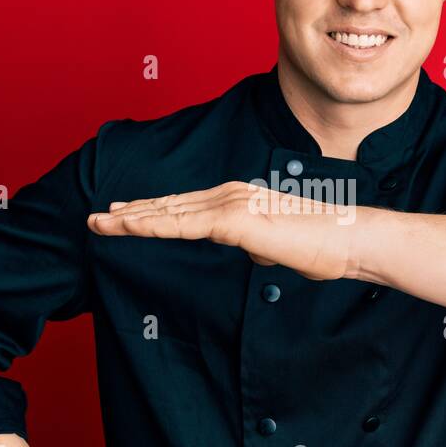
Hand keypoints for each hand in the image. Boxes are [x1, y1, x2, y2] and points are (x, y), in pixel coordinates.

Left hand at [86, 180, 357, 280]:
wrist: (348, 240)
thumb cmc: (322, 246)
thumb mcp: (281, 248)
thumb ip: (260, 246)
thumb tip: (254, 252)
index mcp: (238, 199)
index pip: (185, 207)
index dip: (152, 211)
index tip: (123, 217)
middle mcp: (229, 195)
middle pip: (169, 206)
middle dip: (131, 213)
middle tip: (96, 219)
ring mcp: (230, 205)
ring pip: (168, 214)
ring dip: (130, 220)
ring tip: (98, 224)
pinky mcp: (234, 220)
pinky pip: (182, 226)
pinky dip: (151, 226)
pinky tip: (128, 228)